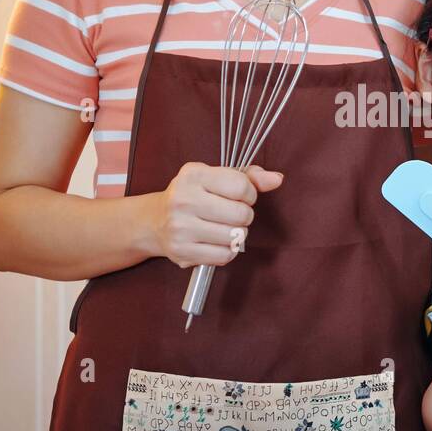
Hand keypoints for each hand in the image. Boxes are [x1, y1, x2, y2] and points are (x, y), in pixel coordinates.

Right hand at [149, 162, 283, 268]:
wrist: (155, 221)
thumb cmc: (193, 196)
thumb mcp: (216, 178)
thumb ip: (249, 177)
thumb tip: (276, 179)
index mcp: (194, 175)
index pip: (241, 186)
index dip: (249, 194)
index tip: (240, 196)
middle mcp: (183, 199)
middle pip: (241, 214)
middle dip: (244, 216)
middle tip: (231, 215)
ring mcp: (181, 227)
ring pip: (235, 237)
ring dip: (236, 235)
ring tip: (222, 228)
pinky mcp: (182, 251)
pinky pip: (225, 255)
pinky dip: (227, 250)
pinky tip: (215, 241)